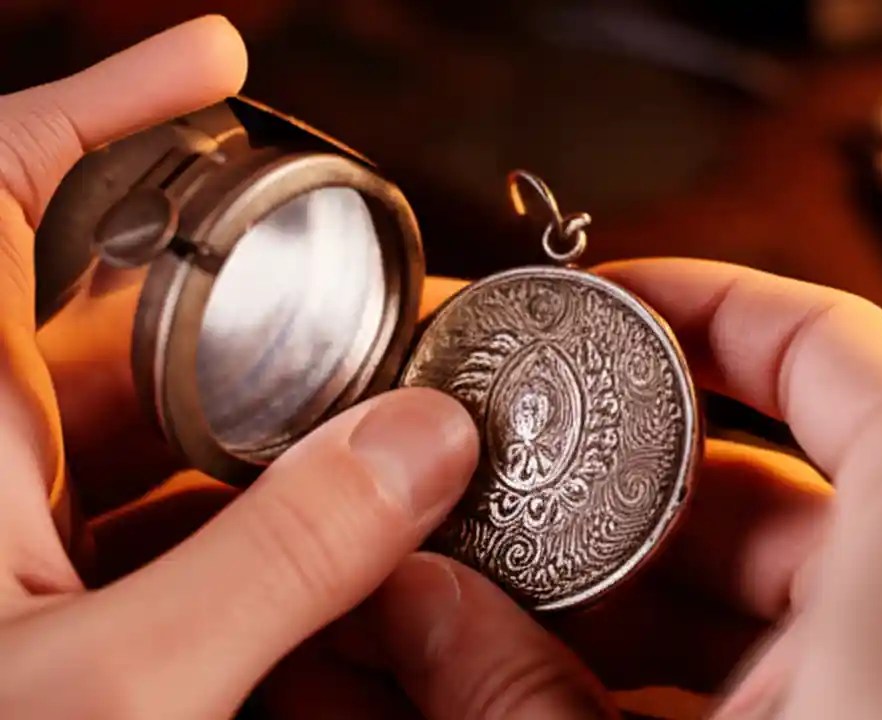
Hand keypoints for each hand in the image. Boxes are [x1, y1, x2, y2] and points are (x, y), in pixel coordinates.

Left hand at [0, 17, 479, 717]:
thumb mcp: (117, 691)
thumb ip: (283, 558)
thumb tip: (425, 445)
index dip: (103, 103)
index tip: (217, 57)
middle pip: (113, 294)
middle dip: (239, 264)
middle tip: (357, 261)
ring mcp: (27, 532)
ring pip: (159, 408)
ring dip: (268, 388)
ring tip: (376, 384)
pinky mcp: (68, 596)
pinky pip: (180, 503)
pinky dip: (259, 488)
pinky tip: (334, 505)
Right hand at [359, 260, 881, 718]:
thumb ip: (521, 681)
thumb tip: (401, 603)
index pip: (812, 340)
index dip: (684, 301)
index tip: (578, 303)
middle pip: (742, 483)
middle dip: (593, 485)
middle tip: (482, 471)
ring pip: (731, 599)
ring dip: (600, 591)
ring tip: (468, 576)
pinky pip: (750, 672)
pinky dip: (643, 674)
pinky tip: (526, 671)